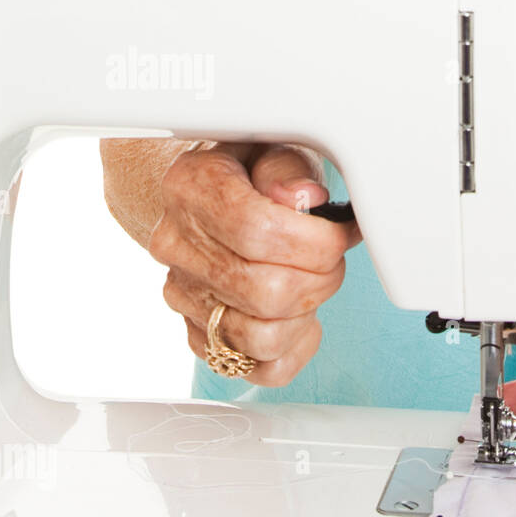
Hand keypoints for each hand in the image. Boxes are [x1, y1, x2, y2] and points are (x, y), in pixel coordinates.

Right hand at [148, 143, 359, 386]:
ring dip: (307, 314)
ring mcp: (184, 296)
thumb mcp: (273, 147)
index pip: (256, 231)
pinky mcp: (199, 335)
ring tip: (313, 283)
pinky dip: (295, 348)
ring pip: (262, 338)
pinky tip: (299, 316)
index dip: (316, 241)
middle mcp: (175, 246)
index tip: (340, 234)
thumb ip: (288, 167)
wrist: (212, 197)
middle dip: (322, 278)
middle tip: (332, 258)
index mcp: (190, 188)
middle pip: (266, 292)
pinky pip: (259, 369)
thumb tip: (303, 196)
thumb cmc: (252, 172)